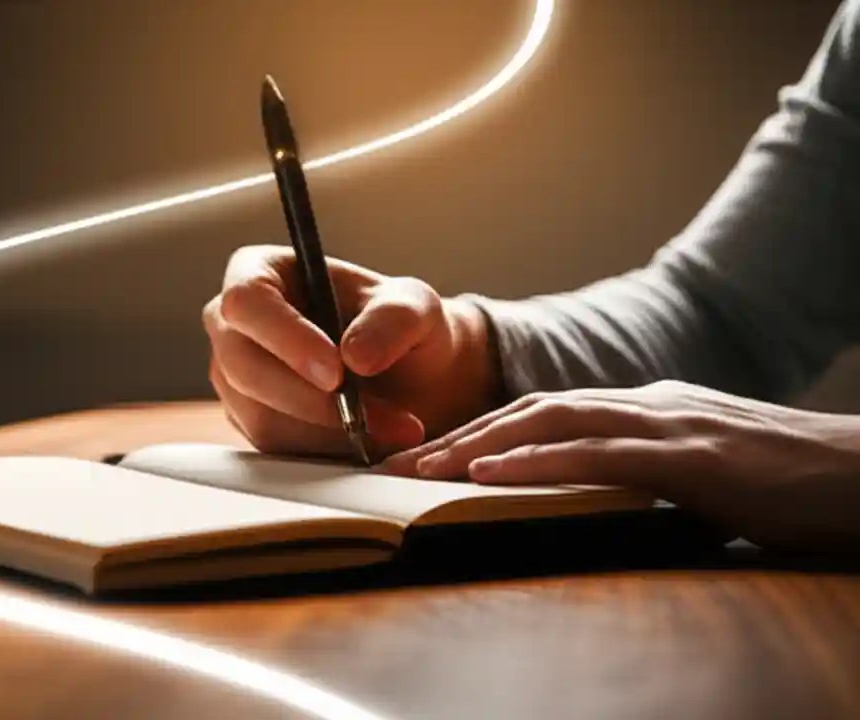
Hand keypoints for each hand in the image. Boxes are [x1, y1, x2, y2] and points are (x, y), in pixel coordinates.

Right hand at [202, 244, 501, 458]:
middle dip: (309, 397)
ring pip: (259, 413)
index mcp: (259, 271)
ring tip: (393, 425)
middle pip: (243, 364)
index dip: (285, 336)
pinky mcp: (249, 422)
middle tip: (369, 414)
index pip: (247, 300)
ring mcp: (235, 376)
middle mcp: (233, 325)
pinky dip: (326, 447)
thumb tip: (355, 356)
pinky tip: (367, 437)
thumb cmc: (399, 326)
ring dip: (329, 428)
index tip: (335, 372)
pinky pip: (275, 445)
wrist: (408, 378)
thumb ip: (393, 320)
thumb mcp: (415, 308)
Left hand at [381, 379, 859, 552]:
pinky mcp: (687, 455)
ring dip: (480, 444)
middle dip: (462, 434)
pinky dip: (536, 461)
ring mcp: (665, 423)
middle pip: (532, 408)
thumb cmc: (781, 477)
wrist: (859, 471)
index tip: (430, 454)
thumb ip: (639, 467)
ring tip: (424, 468)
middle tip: (399, 461)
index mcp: (642, 405)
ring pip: (552, 421)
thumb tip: (585, 489)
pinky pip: (596, 454)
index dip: (482, 430)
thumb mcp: (695, 467)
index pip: (545, 409)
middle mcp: (643, 402)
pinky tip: (490, 475)